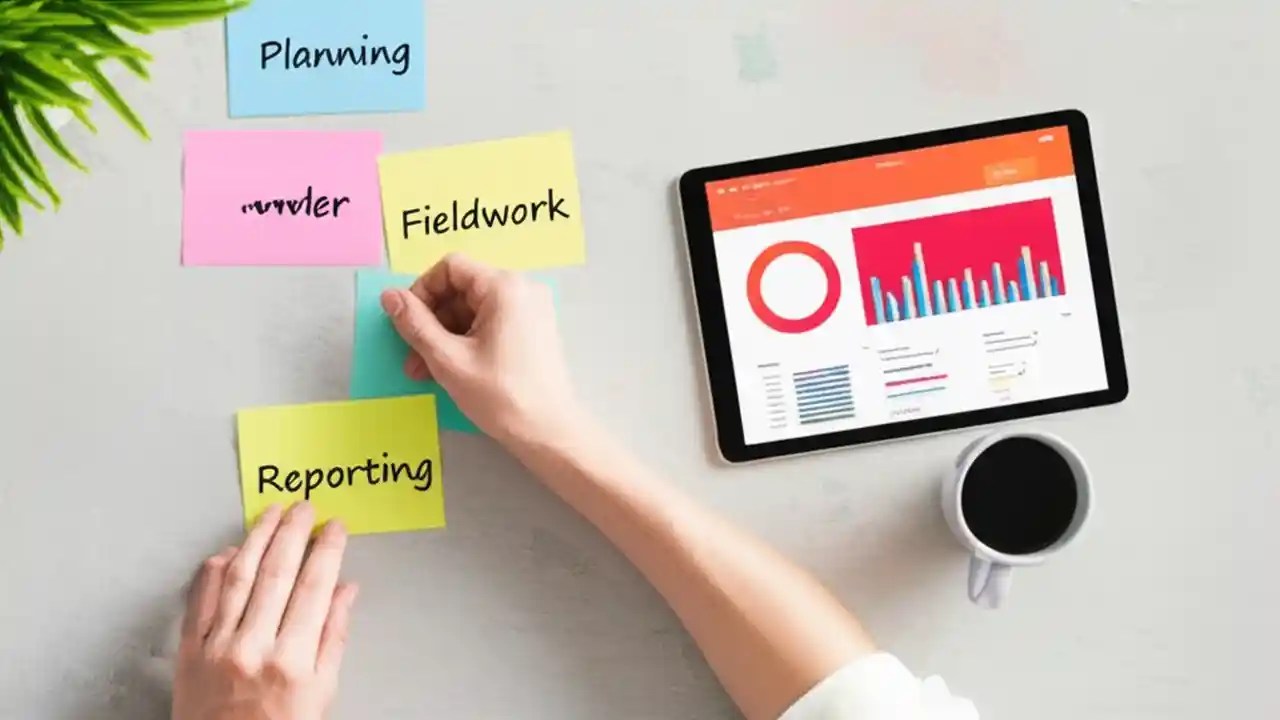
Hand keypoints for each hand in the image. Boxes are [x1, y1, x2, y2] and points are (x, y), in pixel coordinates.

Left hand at [174, 503, 357, 719]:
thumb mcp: (322, 693)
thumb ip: (333, 638)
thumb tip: (343, 591)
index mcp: (293, 659)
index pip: (314, 586)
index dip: (327, 550)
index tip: (335, 528)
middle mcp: (253, 647)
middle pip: (277, 572)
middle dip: (294, 532)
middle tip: (305, 508)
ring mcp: (217, 647)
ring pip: (238, 577)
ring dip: (257, 539)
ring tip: (271, 515)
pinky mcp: (190, 652)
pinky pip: (199, 601)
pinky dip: (213, 572)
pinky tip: (227, 551)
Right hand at [380, 253, 583, 445]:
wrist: (549, 432)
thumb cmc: (501, 396)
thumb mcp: (448, 359)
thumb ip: (415, 324)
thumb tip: (390, 297)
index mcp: (504, 287)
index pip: (450, 268)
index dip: (422, 291)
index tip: (407, 322)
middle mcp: (523, 289)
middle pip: (462, 289)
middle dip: (432, 320)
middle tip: (412, 356)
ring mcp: (531, 309)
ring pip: (474, 309)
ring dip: (445, 335)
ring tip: (426, 371)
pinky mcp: (533, 329)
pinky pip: (491, 322)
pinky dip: (467, 340)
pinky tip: (451, 369)